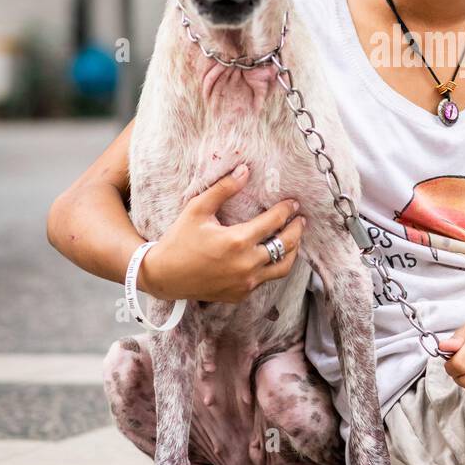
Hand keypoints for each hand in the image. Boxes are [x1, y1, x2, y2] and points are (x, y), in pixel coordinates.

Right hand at [138, 164, 305, 303]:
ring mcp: (245, 283)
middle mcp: (246, 265)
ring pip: (282, 268)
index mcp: (237, 241)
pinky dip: (272, 267)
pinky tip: (271, 256)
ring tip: (294, 239)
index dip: (286, 210)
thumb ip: (223, 189)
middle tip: (301, 220)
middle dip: (297, 230)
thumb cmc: (179, 240)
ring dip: (292, 252)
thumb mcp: (197, 209)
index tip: (294, 203)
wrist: (164, 276)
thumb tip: (245, 170)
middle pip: (286, 246)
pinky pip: (266, 280)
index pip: (273, 222)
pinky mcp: (241, 294)